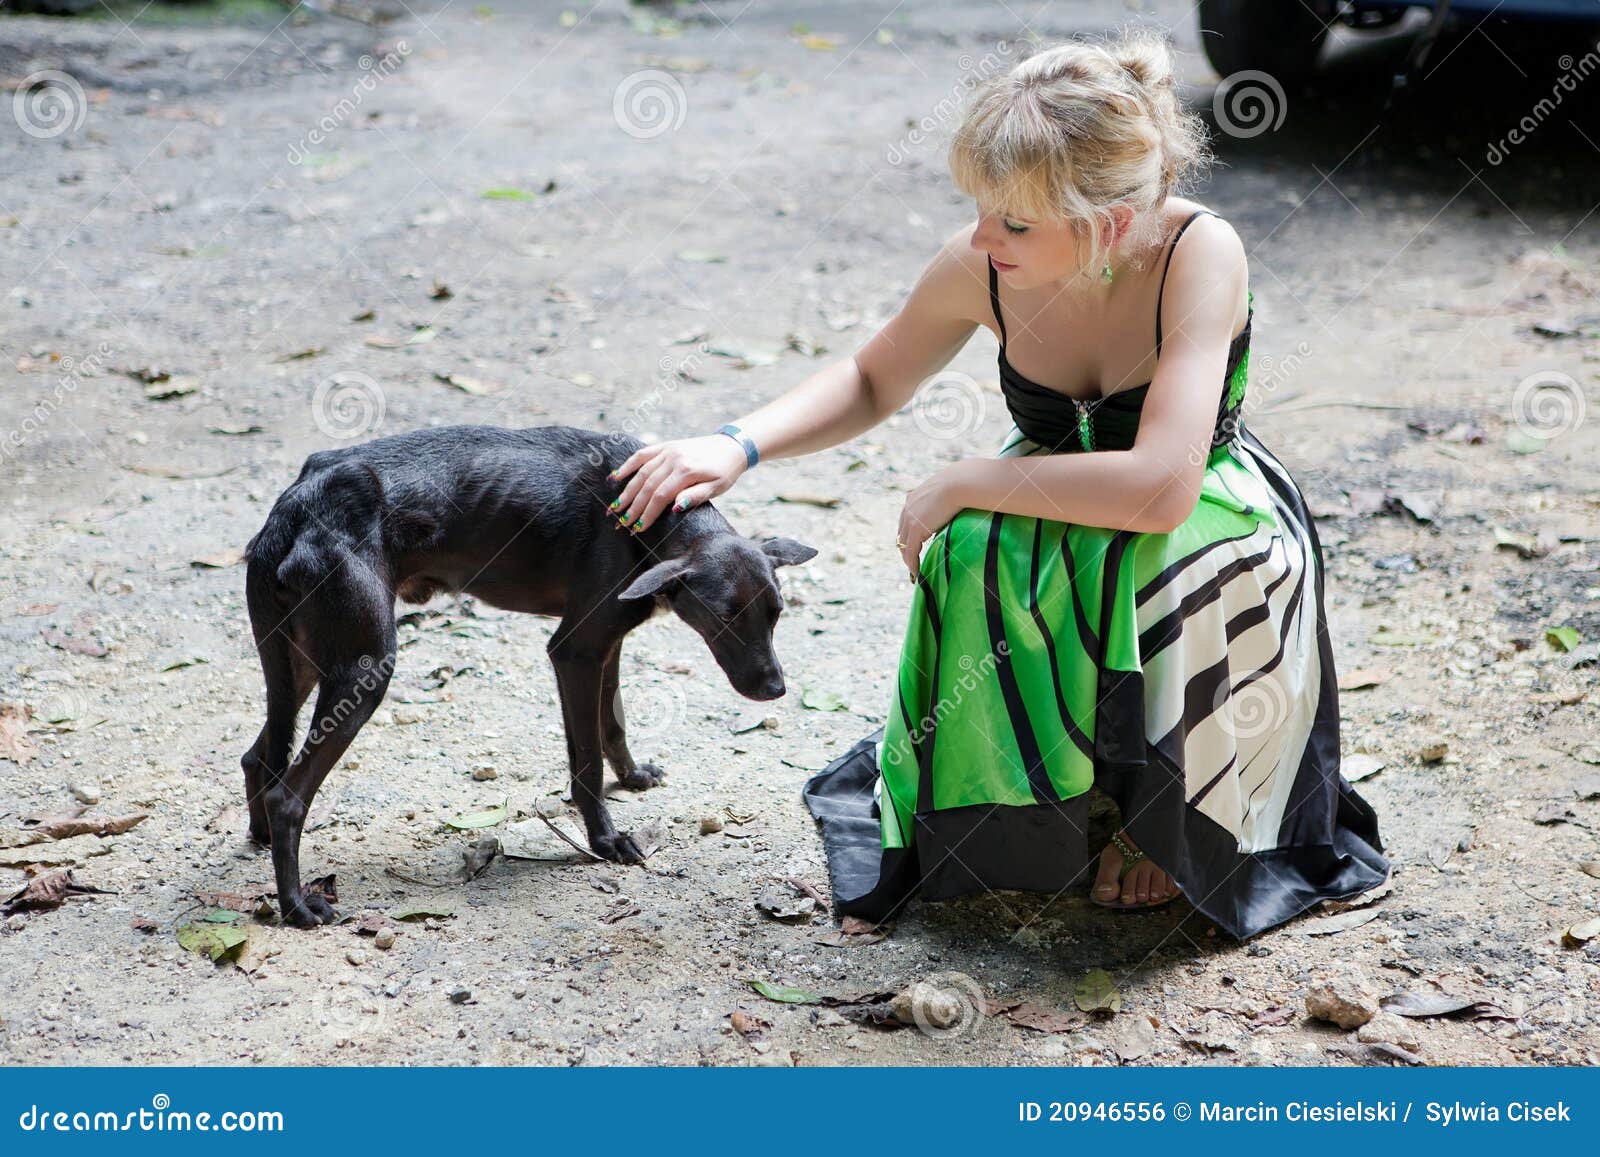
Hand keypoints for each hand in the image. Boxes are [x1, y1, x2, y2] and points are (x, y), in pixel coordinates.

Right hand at [607, 434, 749, 531]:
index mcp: (687, 471)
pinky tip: (615, 477)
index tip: (637, 528)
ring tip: (615, 507)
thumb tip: (674, 508)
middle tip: (620, 523)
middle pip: (647, 486)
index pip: (660, 496)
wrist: (731, 446)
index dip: (648, 513)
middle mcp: (674, 459)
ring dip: (627, 491)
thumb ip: (696, 497)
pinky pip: (642, 454)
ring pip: (641, 472)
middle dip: (633, 506)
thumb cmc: (725, 471)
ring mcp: (668, 450)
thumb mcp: (717, 488)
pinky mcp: (665, 446)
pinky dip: (628, 465)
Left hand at [897, 465, 964, 579]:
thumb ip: (949, 502)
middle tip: (913, 564)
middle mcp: (908, 507)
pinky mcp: (915, 529)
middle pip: (902, 533)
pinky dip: (912, 564)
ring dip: (908, 560)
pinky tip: (917, 574)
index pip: (907, 520)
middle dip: (907, 549)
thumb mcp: (953, 492)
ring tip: (915, 572)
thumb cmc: (966, 485)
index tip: (916, 547)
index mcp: (915, 497)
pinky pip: (910, 551)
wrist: (962, 483)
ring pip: (904, 544)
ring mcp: (910, 518)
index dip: (911, 535)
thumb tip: (961, 507)